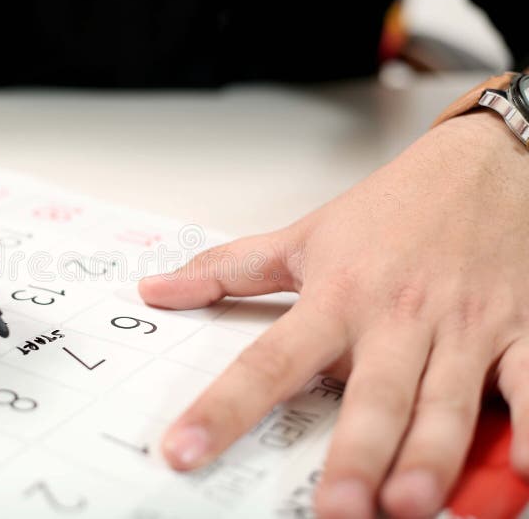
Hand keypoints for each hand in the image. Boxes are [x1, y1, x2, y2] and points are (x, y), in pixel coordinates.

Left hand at [140, 110, 528, 517]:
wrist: (486, 162)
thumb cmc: (394, 207)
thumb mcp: (304, 235)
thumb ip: (227, 269)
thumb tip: (155, 290)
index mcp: (337, 298)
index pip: (269, 360)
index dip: (225, 407)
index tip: (186, 450)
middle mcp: (397, 317)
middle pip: (370, 394)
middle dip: (355, 453)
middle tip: (335, 510)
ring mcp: (463, 327)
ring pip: (446, 400)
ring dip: (431, 455)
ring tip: (408, 505)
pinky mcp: (522, 330)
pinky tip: (524, 470)